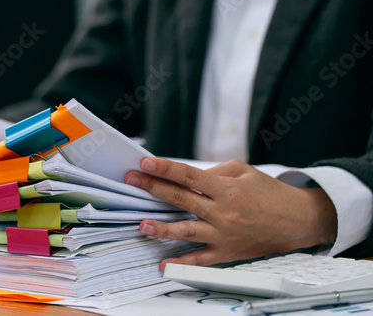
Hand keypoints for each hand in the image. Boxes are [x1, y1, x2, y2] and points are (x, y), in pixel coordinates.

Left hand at [124, 158, 336, 268]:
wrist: (298, 221)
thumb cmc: (269, 193)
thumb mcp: (244, 172)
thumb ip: (213, 172)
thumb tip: (184, 176)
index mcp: (227, 188)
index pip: (189, 176)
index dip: (165, 169)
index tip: (144, 164)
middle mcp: (223, 212)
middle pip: (181, 199)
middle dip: (152, 188)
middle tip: (131, 181)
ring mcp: (224, 234)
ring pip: (187, 231)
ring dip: (162, 228)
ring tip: (142, 224)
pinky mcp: (227, 253)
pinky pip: (201, 260)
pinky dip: (182, 263)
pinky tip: (163, 264)